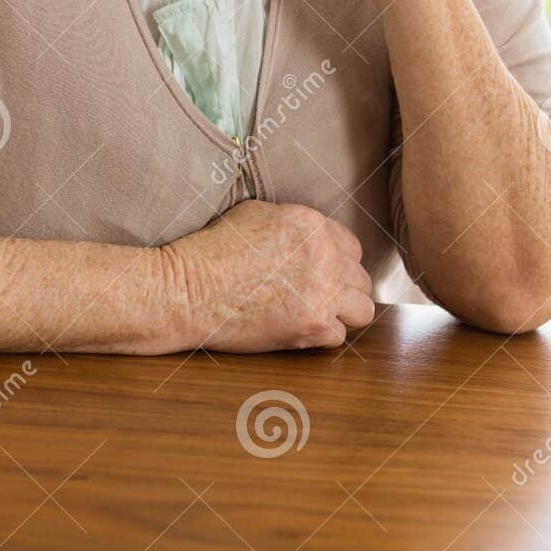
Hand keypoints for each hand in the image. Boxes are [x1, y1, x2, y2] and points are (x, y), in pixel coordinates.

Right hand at [165, 199, 374, 352]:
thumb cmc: (210, 251)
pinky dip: (321, 336)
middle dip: (343, 288)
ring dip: (342, 313)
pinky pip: (339, 336)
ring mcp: (322, 293)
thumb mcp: (254, 214)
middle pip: (361, 279)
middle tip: (318, 297)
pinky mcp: (312, 326)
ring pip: (362, 309)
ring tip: (316, 314)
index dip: (338, 263)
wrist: (187, 290)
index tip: (323, 274)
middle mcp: (325, 256)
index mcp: (311, 225)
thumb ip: (293, 223)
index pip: (352, 248)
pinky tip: (299, 329)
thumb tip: (308, 236)